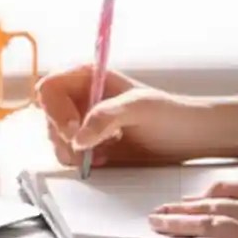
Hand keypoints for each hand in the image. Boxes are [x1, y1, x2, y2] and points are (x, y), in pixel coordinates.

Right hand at [35, 65, 208, 167]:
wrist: (190, 138)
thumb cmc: (170, 114)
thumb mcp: (139, 108)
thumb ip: (106, 117)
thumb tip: (77, 138)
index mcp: (88, 76)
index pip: (50, 88)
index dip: (56, 110)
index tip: (75, 130)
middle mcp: (81, 96)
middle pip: (48, 116)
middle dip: (63, 135)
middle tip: (87, 150)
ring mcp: (83, 120)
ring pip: (54, 137)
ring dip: (71, 151)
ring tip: (101, 153)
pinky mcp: (89, 143)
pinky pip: (68, 154)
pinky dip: (80, 161)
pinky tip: (104, 159)